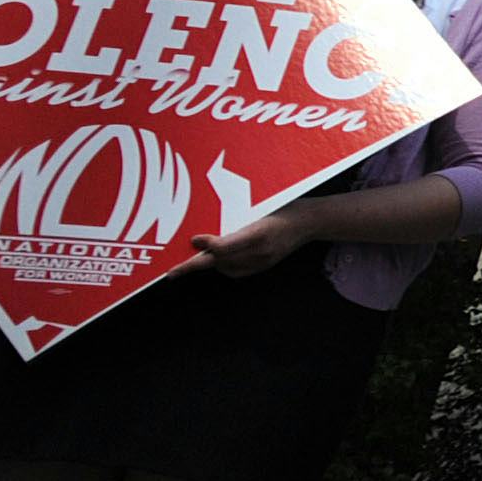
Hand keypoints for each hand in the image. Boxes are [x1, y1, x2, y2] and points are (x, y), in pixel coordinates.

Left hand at [177, 200, 318, 279]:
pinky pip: (237, 272)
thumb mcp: (259, 208)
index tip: (193, 239)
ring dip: (209, 265)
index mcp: (258, 233)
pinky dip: (224, 267)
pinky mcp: (264, 266)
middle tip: (172, 273)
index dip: (207, 244)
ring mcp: (263, 261)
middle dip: (194, 267)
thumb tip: (201, 239)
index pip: (225, 246)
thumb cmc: (283, 207)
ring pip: (226, 268)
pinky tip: (218, 260)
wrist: (310, 221)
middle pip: (220, 262)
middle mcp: (260, 251)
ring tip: (194, 260)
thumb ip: (232, 223)